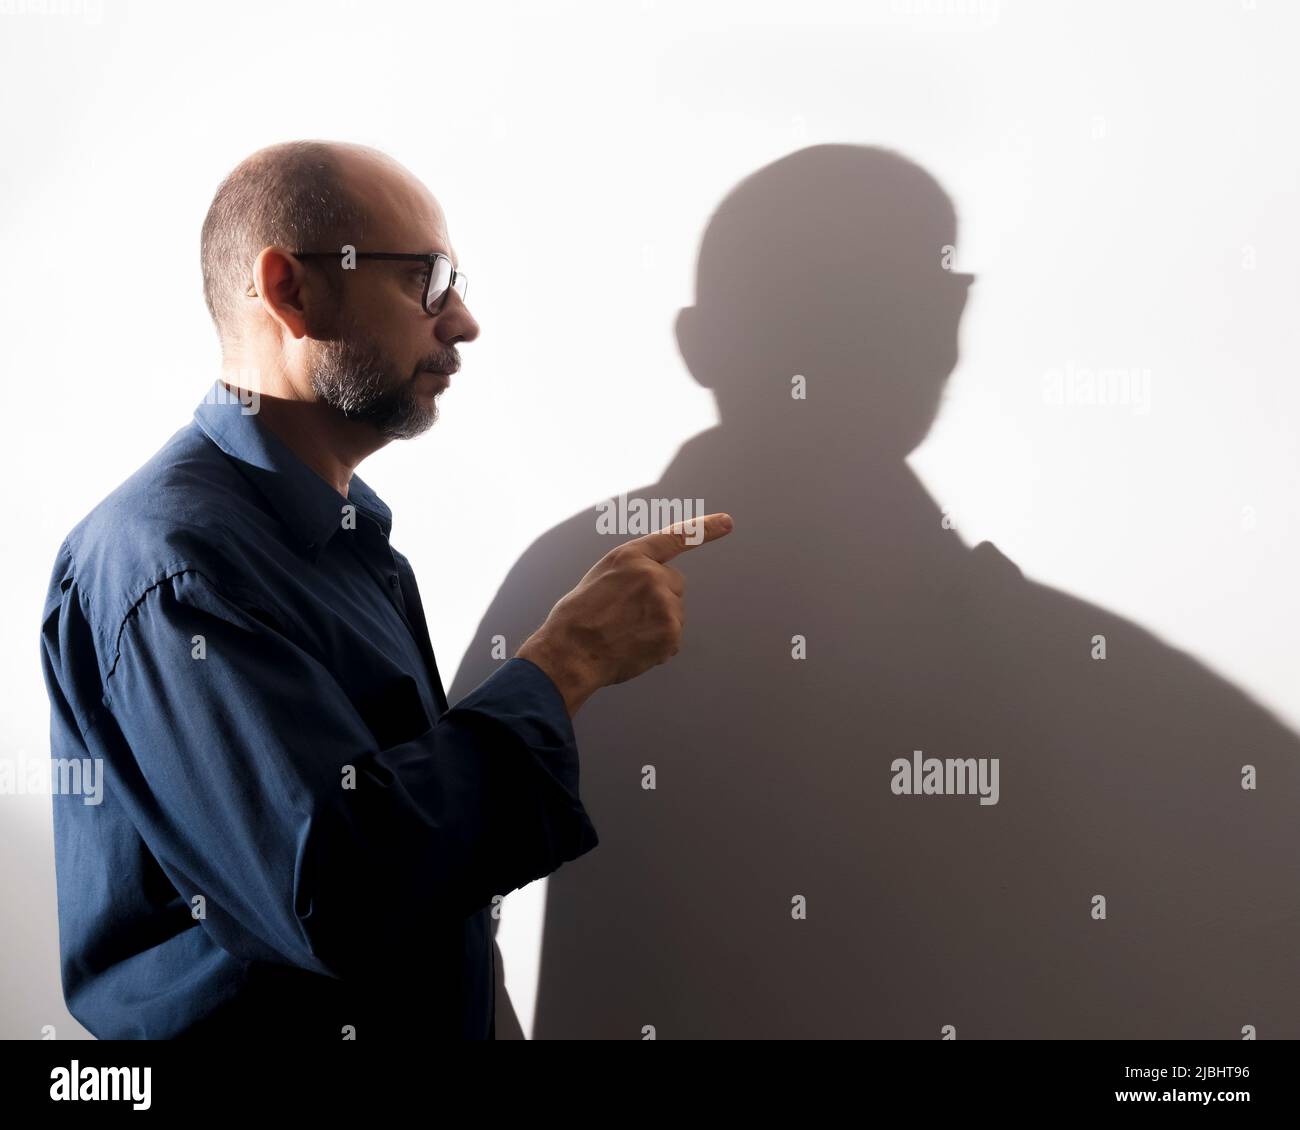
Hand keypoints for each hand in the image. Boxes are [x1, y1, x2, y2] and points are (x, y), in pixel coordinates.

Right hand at [516, 512, 734, 716]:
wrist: (570, 653)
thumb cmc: (577, 619)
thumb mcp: (601, 579)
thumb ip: (632, 575)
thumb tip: (656, 589)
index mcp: (630, 556)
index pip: (675, 537)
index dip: (704, 529)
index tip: (728, 522)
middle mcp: (652, 575)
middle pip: (676, 585)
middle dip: (661, 599)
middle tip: (628, 616)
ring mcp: (664, 603)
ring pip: (674, 613)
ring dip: (657, 624)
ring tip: (624, 633)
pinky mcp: (671, 631)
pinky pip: (673, 639)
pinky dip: (658, 647)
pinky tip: (632, 649)